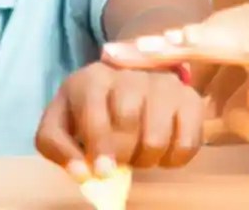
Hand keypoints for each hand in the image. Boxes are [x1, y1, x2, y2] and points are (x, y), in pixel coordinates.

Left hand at [35, 62, 203, 179]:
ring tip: (139, 155)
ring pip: (157, 137)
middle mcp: (131, 74)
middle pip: (128, 123)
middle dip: (122, 153)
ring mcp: (165, 84)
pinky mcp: (191, 100)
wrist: (128, 83)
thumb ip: (57, 146)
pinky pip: (187, 142)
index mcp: (93, 79)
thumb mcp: (61, 122)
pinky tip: (162, 153)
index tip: (102, 172)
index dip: (99, 147)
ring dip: (146, 159)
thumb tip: (82, 173)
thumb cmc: (88, 110)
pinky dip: (173, 159)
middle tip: (121, 160)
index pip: (96, 114)